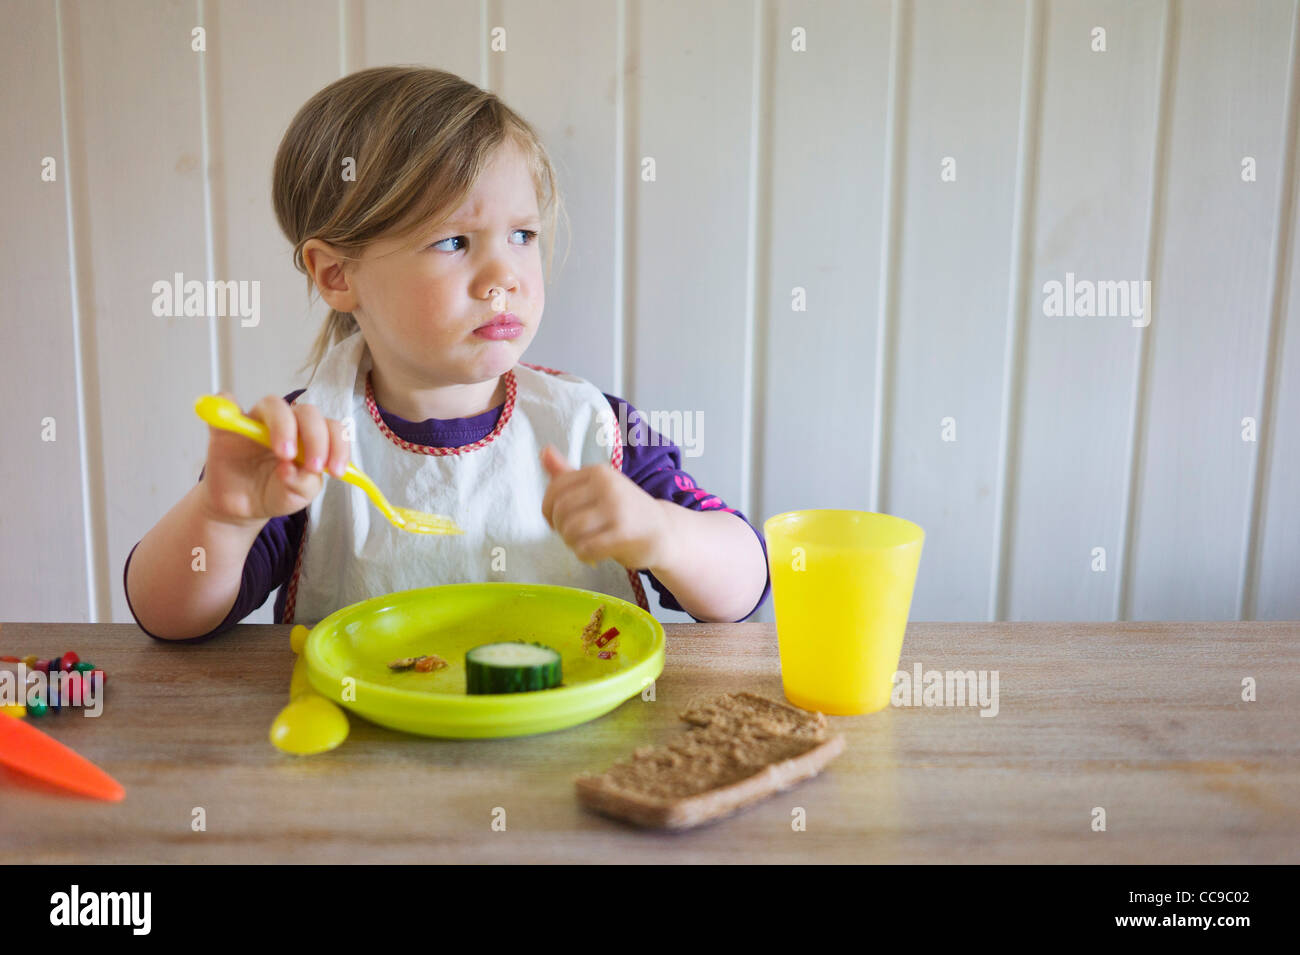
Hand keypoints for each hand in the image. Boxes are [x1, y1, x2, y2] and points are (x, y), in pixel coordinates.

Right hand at [198, 392, 351, 526]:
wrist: (240, 508)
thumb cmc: (274, 494)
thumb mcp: (296, 496)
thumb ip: (304, 484)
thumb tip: (294, 468)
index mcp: (309, 438)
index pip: (331, 428)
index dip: (338, 446)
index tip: (336, 470)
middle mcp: (286, 424)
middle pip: (307, 412)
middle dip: (316, 437)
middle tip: (313, 465)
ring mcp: (256, 422)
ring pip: (273, 404)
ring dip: (284, 426)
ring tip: (285, 456)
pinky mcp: (227, 426)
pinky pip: (225, 402)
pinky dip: (226, 406)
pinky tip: (230, 421)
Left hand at [539, 444, 670, 570]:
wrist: (664, 531)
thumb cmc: (625, 510)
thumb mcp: (597, 487)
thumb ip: (569, 473)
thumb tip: (544, 452)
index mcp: (598, 472)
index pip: (555, 488)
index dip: (547, 510)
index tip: (555, 521)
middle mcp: (607, 486)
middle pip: (560, 511)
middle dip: (560, 529)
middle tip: (573, 536)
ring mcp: (616, 508)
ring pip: (571, 530)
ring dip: (572, 544)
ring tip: (584, 544)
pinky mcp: (623, 533)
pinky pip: (586, 549)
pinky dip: (585, 556)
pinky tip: (594, 555)